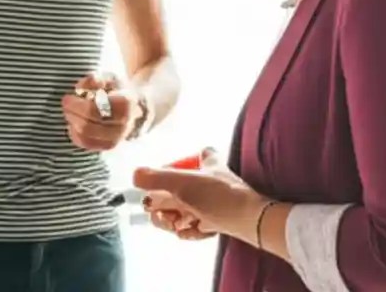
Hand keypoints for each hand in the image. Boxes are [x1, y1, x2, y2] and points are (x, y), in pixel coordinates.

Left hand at [61, 72, 138, 151]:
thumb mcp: (111, 79)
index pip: (95, 110)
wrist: (138, 110)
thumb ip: (96, 80)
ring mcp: (116, 139)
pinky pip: (85, 143)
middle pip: (87, 125)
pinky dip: (75, 132)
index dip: (78, 104)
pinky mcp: (108, 147)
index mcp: (125, 106)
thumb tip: (82, 87)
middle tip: (66, 102)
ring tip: (70, 111)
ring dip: (73, 122)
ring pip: (85, 136)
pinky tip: (75, 121)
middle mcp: (122, 126)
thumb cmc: (119, 92)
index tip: (70, 95)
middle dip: (73, 113)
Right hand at [133, 147, 270, 241]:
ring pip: (184, 210)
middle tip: (161, 212)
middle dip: (164, 204)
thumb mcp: (183, 183)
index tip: (165, 178)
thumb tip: (134, 175)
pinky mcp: (218, 221)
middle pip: (178, 190)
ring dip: (174, 220)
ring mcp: (214, 202)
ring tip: (177, 224)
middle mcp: (211, 180)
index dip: (174, 166)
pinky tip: (191, 230)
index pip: (193, 155)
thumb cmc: (220, 196)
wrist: (251, 222)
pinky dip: (189, 230)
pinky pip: (195, 225)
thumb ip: (157, 178)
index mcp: (208, 163)